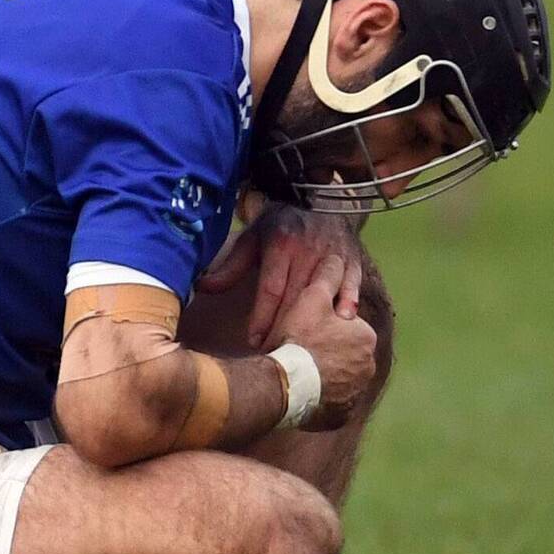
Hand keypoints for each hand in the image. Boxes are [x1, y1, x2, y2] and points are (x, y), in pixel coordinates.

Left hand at [198, 199, 362, 349]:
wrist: (316, 198)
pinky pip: (352, 283)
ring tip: (303, 350)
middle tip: (274, 355)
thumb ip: (231, 266)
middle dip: (284, 329)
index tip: (253, 342)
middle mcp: (309, 249)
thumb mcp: (252, 239)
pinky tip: (343, 324)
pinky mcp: (352, 258)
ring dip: (314, 324)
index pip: (271, 289)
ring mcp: (333, 254)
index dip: (262, 318)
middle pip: (296, 298)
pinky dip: (349, 302)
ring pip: (323, 295)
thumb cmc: (279, 225)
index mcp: (281, 243)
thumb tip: (201, 287)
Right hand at [268, 253, 375, 429]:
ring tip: (297, 373)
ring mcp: (356, 394)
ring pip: (338, 380)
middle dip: (326, 353)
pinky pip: (331, 404)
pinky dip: (320, 400)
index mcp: (366, 337)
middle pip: (343, 355)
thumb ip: (327, 277)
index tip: (303, 330)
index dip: (322, 327)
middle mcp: (369, 367)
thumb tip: (335, 257)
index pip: (346, 328)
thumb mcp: (310, 299)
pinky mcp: (342, 416)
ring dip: (323, 376)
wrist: (285, 384)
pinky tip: (301, 392)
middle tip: (298, 351)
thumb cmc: (298, 338)